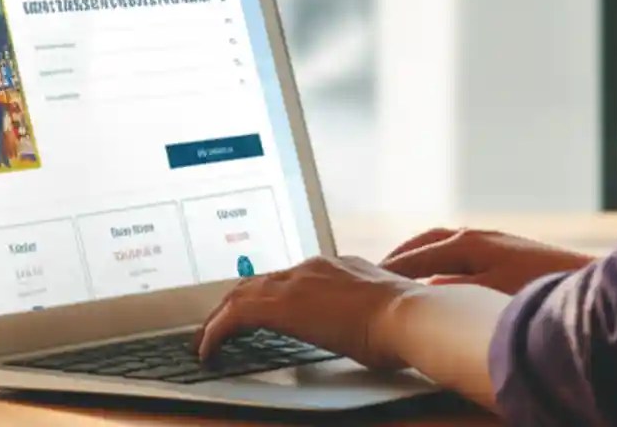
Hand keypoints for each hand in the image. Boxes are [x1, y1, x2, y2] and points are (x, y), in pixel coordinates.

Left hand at [194, 255, 421, 369]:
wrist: (408, 315)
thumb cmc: (409, 321)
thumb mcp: (387, 313)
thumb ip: (372, 314)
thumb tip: (376, 330)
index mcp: (338, 266)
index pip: (292, 278)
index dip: (271, 294)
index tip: (263, 309)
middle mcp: (313, 267)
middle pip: (261, 281)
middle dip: (237, 302)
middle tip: (221, 325)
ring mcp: (296, 281)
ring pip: (241, 294)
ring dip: (220, 318)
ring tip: (207, 340)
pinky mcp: (280, 304)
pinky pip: (234, 315)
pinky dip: (217, 332)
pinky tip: (209, 350)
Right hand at [381, 228, 594, 294]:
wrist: (585, 283)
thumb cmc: (538, 290)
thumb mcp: (487, 294)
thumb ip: (451, 290)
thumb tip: (423, 288)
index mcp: (467, 243)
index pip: (417, 256)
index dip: (391, 269)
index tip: (366, 277)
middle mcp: (476, 237)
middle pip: (426, 241)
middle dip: (401, 256)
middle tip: (375, 271)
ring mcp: (491, 243)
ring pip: (443, 245)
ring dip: (420, 257)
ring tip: (401, 272)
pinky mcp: (505, 253)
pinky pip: (458, 253)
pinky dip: (439, 261)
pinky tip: (440, 277)